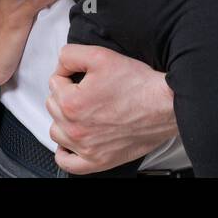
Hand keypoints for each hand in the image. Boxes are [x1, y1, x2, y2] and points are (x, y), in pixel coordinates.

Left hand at [46, 44, 178, 173]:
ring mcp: (86, 148)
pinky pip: (68, 162)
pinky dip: (65, 152)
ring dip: (64, 120)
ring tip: (81, 111)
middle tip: (86, 90)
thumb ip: (71, 55)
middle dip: (66, 94)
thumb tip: (61, 64)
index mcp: (72, 103)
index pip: (54, 82)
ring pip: (56, 131)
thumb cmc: (139, 85)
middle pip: (53, 106)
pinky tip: (73, 140)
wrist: (164, 106)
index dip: (69, 73)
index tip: (83, 75)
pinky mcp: (98, 161)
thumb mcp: (101, 55)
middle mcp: (76, 129)